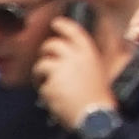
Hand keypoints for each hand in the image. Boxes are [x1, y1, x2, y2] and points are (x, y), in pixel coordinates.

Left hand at [26, 3, 126, 133]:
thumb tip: (66, 56)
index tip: (55, 23)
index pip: (73, 30)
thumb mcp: (96, 70)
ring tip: (46, 83)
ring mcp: (60, 70)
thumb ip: (82, 60)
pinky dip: (44, 92)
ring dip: (40, 74)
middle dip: (45, 52)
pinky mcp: (50, 85)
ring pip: (41, 65)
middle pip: (51, 45)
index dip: (62, 24)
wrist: (95, 115)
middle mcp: (74, 57)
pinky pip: (41, 85)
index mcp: (88, 53)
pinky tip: (53, 98)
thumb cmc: (98, 96)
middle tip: (46, 60)